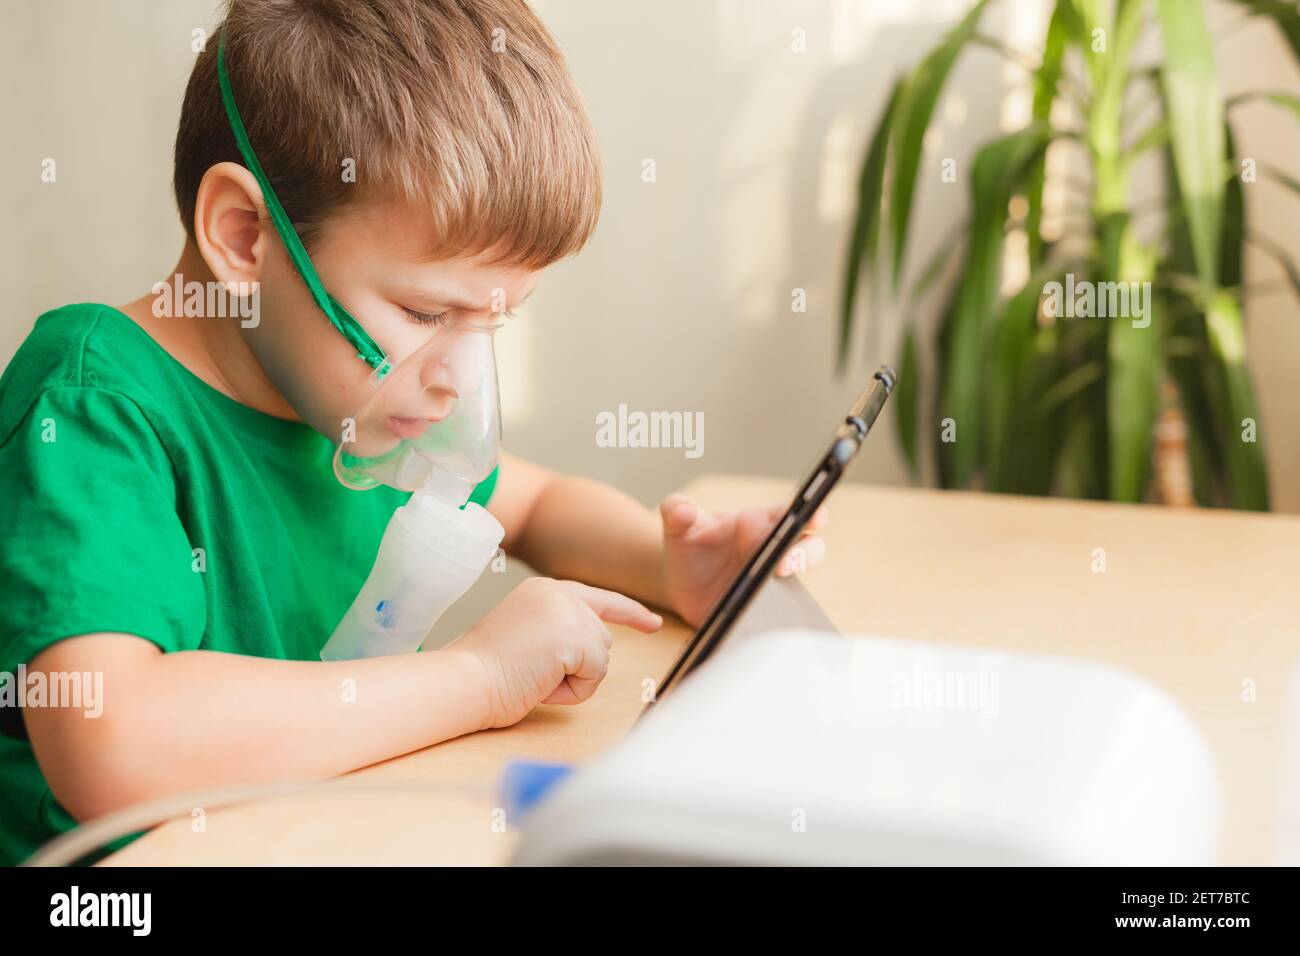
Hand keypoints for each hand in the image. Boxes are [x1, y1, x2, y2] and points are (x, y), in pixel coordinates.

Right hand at [454, 577, 661, 727]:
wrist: (464, 680)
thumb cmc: (486, 670)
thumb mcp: (527, 635)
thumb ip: (559, 629)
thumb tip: (596, 646)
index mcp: (544, 589)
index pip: (599, 599)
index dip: (629, 613)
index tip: (652, 622)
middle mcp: (559, 592)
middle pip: (602, 638)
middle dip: (578, 666)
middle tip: (532, 670)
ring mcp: (567, 611)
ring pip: (601, 657)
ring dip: (574, 678)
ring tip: (533, 675)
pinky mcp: (573, 636)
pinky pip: (595, 674)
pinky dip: (573, 690)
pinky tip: (541, 682)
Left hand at [657, 494, 827, 627]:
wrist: (677, 582)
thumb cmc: (685, 543)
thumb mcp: (676, 524)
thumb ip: (677, 510)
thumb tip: (683, 511)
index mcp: (756, 523)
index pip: (789, 514)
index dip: (809, 514)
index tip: (815, 518)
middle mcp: (770, 550)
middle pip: (808, 546)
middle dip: (805, 553)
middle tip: (784, 564)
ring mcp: (769, 579)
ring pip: (799, 580)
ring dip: (794, 583)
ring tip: (771, 587)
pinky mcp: (762, 605)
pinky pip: (780, 611)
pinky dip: (778, 615)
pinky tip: (760, 616)